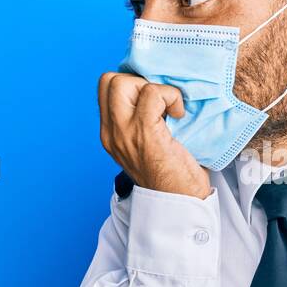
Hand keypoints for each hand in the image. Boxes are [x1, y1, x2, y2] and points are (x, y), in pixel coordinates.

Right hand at [98, 72, 210, 199]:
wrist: (180, 205)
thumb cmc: (174, 177)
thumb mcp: (148, 146)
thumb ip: (144, 121)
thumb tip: (160, 90)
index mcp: (111, 135)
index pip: (106, 89)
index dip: (132, 83)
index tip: (154, 97)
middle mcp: (112, 133)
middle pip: (109, 80)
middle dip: (139, 81)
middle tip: (161, 101)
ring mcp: (125, 133)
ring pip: (123, 82)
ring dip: (154, 88)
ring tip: (170, 108)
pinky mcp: (144, 134)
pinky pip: (152, 94)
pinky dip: (170, 97)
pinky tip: (179, 114)